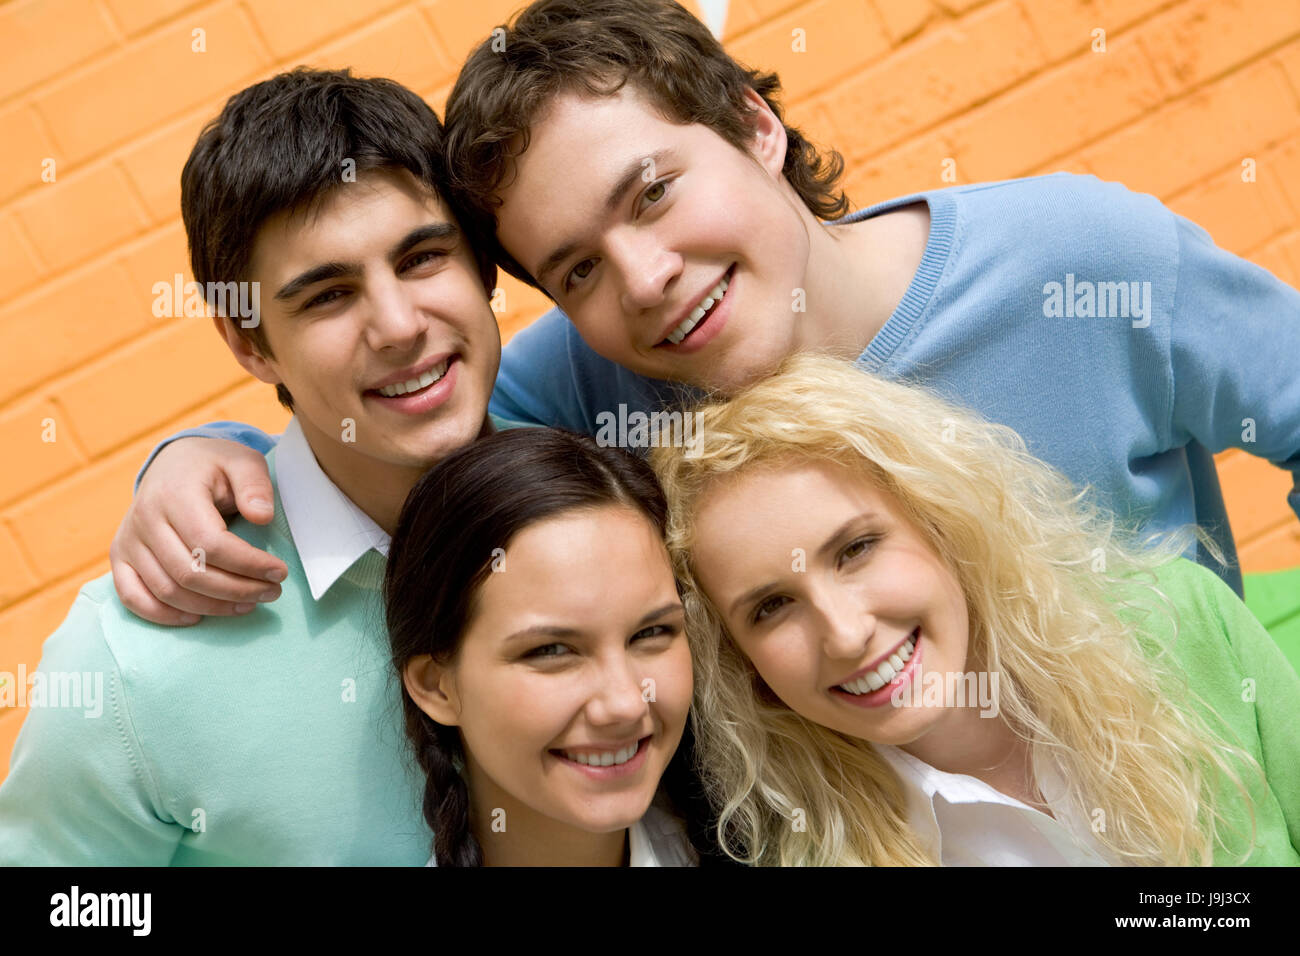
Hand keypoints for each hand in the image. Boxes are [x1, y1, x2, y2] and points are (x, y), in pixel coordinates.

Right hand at [109, 437, 287, 625]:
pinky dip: (163, 615)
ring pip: (167, 590)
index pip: (211, 543)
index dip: (248, 564)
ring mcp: (128, 540)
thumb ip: (255, 485)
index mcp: (174, 493)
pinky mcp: (121, 556)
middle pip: (191, 573)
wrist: (174, 462)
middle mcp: (144, 518)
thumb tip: (262, 516)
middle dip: (237, 590)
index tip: (279, 572)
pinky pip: (132, 597)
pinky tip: (198, 618)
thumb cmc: (214, 464)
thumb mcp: (242, 461)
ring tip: (248, 604)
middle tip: (272, 592)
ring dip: (211, 607)